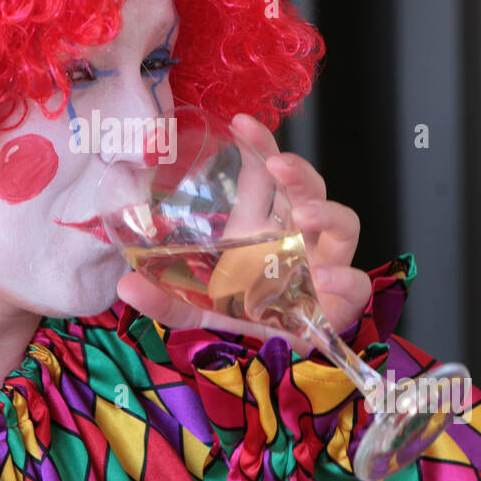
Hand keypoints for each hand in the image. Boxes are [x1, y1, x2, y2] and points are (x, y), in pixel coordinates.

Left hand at [115, 112, 372, 356]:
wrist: (274, 359)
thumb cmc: (242, 318)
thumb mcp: (196, 307)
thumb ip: (163, 298)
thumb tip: (125, 284)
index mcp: (263, 226)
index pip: (266, 174)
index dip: (259, 145)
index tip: (241, 122)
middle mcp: (298, 237)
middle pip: (309, 188)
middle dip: (297, 171)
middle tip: (276, 165)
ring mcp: (325, 263)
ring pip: (343, 223)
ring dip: (327, 212)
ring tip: (305, 216)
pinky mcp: (342, 299)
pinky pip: (355, 282)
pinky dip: (345, 277)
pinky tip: (325, 277)